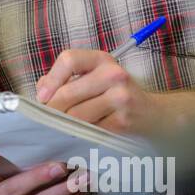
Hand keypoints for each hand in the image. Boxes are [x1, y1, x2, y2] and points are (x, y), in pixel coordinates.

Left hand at [35, 49, 174, 135]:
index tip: (43, 96)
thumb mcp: (94, 78)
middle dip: (52, 109)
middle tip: (44, 119)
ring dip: (63, 124)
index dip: (52, 78)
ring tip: (59, 128)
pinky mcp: (123, 122)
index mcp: (102, 59)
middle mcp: (113, 74)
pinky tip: (77, 135)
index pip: (69, 59)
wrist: (153, 114)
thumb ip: (65, 80)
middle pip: (69, 92)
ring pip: (77, 115)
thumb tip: (41, 92)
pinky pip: (89, 130)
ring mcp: (121, 98)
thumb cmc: (114, 95)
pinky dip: (79, 134)